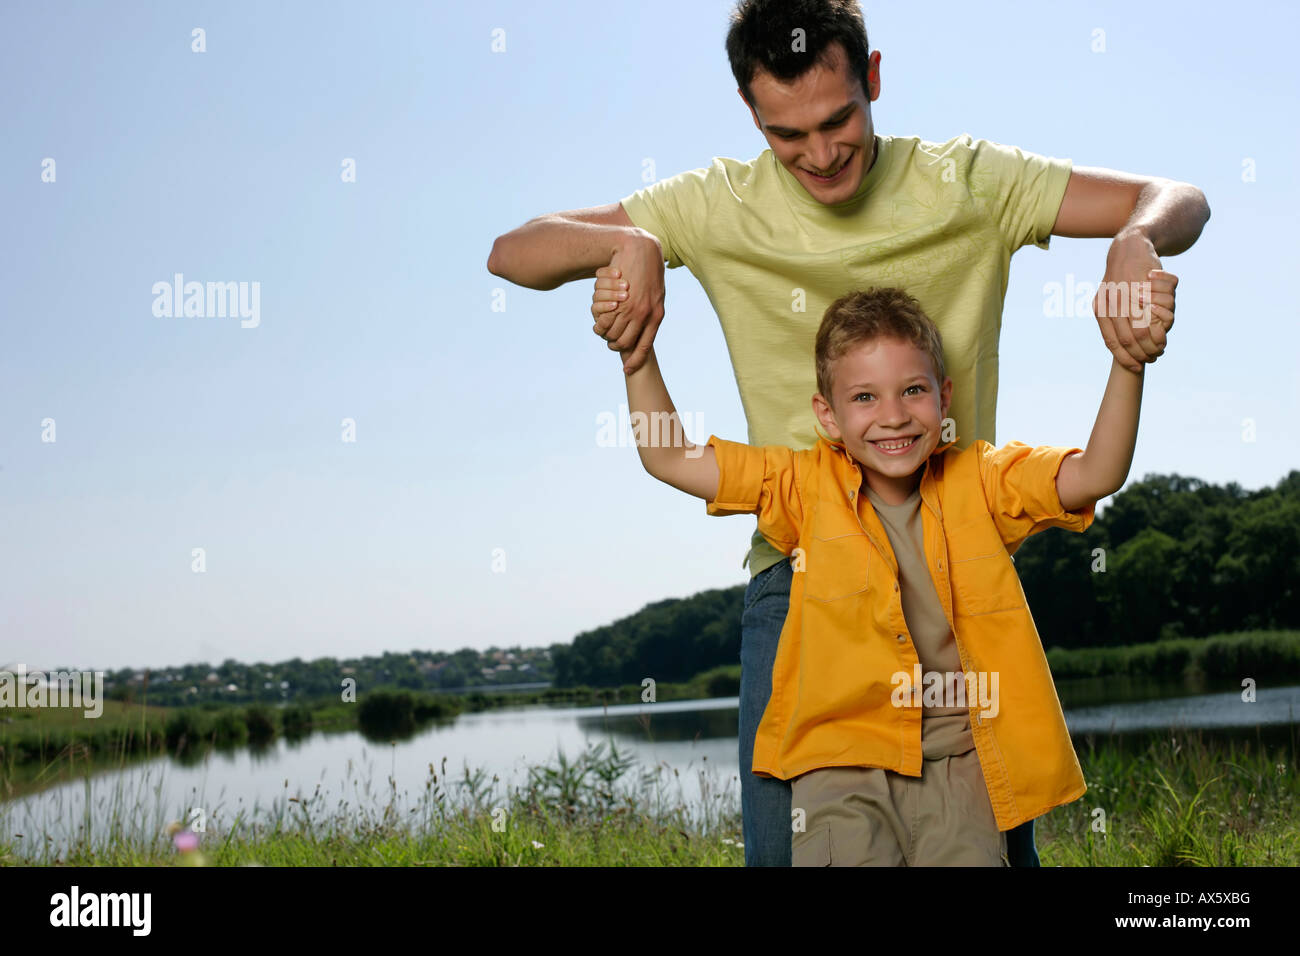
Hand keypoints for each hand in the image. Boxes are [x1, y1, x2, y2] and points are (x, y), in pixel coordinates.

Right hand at [589, 231, 664, 372]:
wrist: (642, 248)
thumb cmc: (650, 271)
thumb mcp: (656, 294)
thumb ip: (651, 311)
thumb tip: (646, 326)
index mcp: (656, 315)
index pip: (645, 346)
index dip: (636, 360)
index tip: (628, 370)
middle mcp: (645, 315)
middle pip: (626, 343)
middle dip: (616, 346)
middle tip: (609, 344)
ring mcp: (632, 308)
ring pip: (614, 333)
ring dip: (606, 335)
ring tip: (602, 331)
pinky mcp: (619, 299)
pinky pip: (606, 320)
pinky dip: (601, 322)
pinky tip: (598, 320)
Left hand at [1093, 232, 1176, 370]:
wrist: (1130, 247)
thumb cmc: (1121, 279)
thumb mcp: (1110, 300)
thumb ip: (1113, 321)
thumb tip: (1120, 349)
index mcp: (1101, 308)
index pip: (1112, 340)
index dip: (1125, 357)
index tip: (1136, 368)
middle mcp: (1112, 300)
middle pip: (1131, 336)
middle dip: (1145, 351)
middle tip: (1156, 356)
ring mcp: (1130, 289)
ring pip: (1148, 322)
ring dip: (1158, 334)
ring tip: (1163, 340)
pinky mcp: (1146, 278)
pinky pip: (1162, 303)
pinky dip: (1166, 312)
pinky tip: (1167, 317)